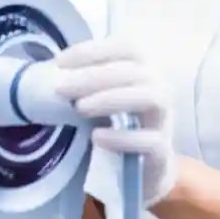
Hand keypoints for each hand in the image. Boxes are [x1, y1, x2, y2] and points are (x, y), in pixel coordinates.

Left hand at [53, 37, 177, 206]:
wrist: (140, 170)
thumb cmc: (118, 125)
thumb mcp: (104, 99)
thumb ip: (88, 83)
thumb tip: (54, 71)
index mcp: (145, 71)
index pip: (128, 48)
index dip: (94, 50)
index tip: (60, 62)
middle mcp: (160, 90)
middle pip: (135, 72)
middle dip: (95, 76)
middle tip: (61, 88)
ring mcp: (165, 122)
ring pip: (152, 98)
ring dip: (112, 98)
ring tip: (79, 107)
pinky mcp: (162, 153)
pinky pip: (150, 141)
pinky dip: (122, 137)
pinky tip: (96, 136)